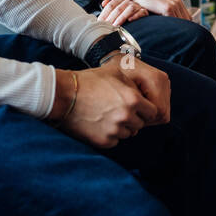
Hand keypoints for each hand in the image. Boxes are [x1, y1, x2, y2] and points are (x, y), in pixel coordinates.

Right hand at [48, 59, 163, 148]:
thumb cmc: (89, 82)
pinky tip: (99, 124)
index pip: (153, 112)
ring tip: (107, 115)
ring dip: (122, 127)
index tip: (136, 107)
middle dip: (133, 119)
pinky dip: (110, 135)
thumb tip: (144, 94)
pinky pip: (115, 141)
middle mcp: (127, 116)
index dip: (145, 109)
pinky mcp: (104, 141)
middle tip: (118, 110)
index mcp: (133, 100)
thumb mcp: (115, 74)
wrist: (63, 95)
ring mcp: (115, 130)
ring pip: (128, 133)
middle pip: (140, 124)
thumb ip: (134, 85)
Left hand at [97, 0, 148, 25]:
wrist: (149, 9)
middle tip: (106, 25)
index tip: (100, 21)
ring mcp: (138, 5)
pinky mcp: (145, 11)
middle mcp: (129, 1)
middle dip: (111, 17)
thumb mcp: (120, 7)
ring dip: (121, 17)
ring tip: (116, 25)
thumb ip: (111, 5)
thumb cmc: (130, 11)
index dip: (105, 12)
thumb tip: (103, 3)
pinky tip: (130, 20)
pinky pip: (141, 12)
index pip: (111, 4)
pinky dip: (135, 16)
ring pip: (128, 9)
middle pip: (119, 8)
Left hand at [113, 55, 170, 125]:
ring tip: (135, 110)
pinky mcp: (164, 86)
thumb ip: (131, 103)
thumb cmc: (116, 72)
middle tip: (132, 116)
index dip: (146, 118)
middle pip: (163, 113)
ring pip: (164, 112)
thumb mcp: (119, 87)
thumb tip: (137, 122)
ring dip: (150, 115)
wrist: (120, 60)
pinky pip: (163, 107)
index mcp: (155, 79)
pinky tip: (139, 107)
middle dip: (148, 118)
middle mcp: (163, 80)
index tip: (131, 116)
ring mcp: (165, 82)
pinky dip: (152, 110)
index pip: (159, 111)